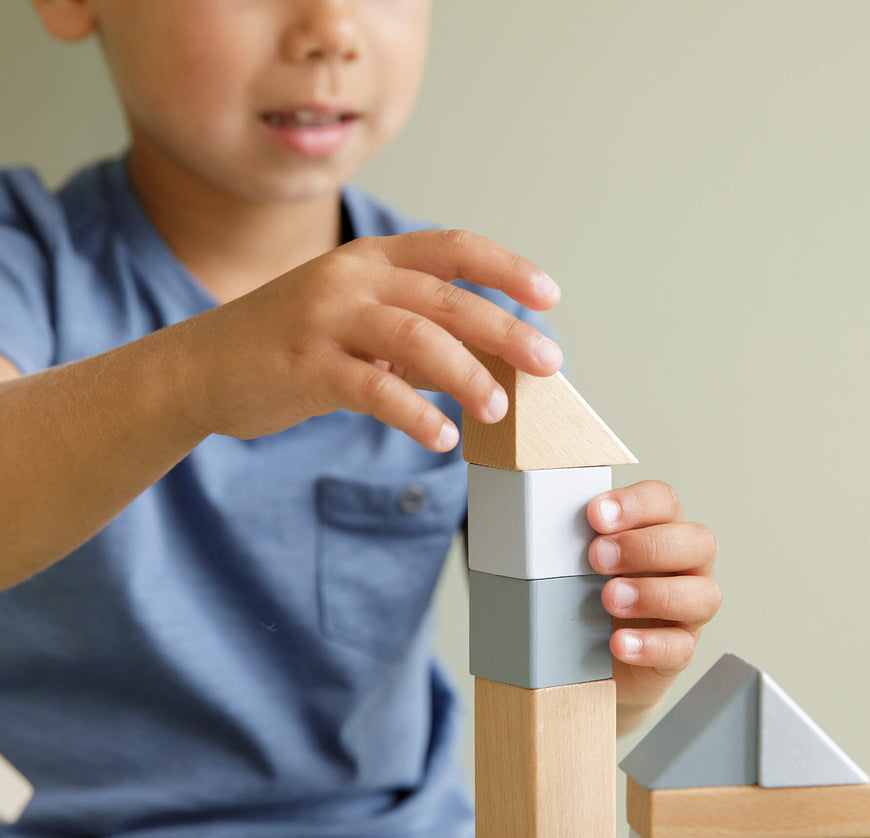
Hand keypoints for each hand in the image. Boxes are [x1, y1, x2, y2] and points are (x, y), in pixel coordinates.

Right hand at [169, 229, 561, 442]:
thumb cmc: (289, 345)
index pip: (452, 248)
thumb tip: (486, 366)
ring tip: (498, 410)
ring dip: (466, 374)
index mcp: (370, 258)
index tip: (549, 296)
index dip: (506, 269)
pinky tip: (441, 437)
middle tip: (548, 362)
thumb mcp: (355, 322)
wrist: (199, 366)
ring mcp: (325, 319)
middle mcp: (351, 278)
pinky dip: (413, 414)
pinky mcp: (305, 366)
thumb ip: (413, 334)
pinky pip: (372, 389)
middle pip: (445, 296)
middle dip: (504, 329)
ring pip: (414, 337)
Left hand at [587, 481, 720, 733]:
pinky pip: (681, 647)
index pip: (664, 501)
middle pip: (697, 542)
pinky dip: (650, 645)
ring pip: (703, 595)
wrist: (590, 657)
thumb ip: (574, 542)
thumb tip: (539, 527)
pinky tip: (619, 643)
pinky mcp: (681, 649)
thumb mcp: (580, 563)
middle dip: (644, 547)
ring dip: (653, 594)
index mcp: (662, 529)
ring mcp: (690, 609)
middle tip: (597, 557)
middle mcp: (687, 565)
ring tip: (609, 598)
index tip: (596, 515)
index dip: (634, 504)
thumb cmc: (589, 595)